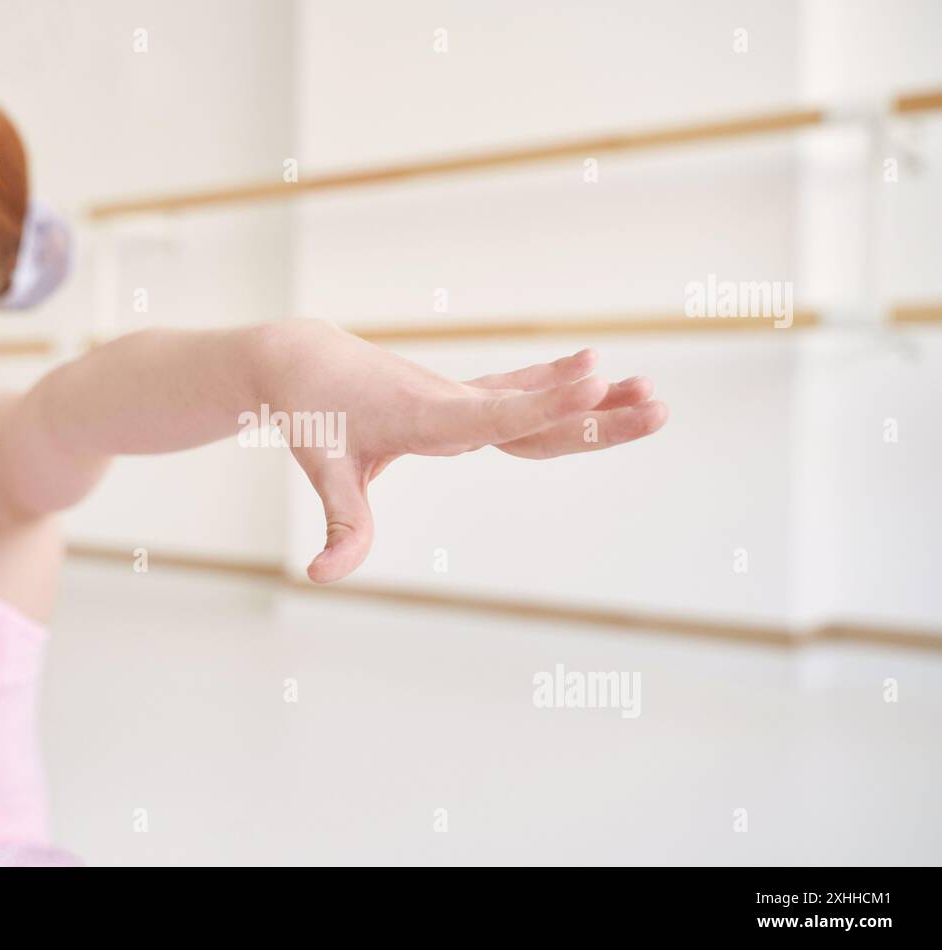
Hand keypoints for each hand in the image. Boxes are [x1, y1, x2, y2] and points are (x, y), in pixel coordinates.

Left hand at [259, 320, 668, 583]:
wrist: (305, 360)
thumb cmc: (314, 413)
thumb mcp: (324, 468)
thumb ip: (341, 524)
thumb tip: (322, 575)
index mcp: (427, 419)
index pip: (495, 414)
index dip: (546, 402)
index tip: (595, 379)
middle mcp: (455, 404)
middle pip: (536, 414)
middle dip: (597, 413)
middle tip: (658, 404)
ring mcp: (464, 397)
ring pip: (538, 402)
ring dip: (593, 399)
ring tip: (653, 393)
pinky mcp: (464, 397)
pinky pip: (522, 393)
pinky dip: (559, 386)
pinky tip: (599, 372)